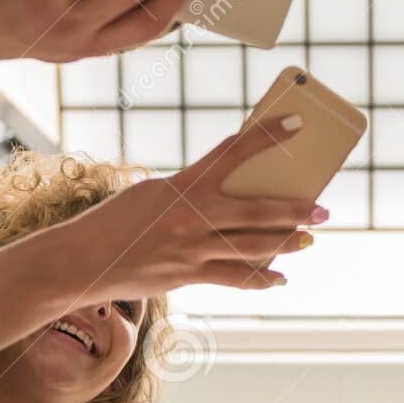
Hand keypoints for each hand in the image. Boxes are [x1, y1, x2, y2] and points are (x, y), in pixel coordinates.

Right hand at [51, 116, 328, 301]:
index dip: (267, 136)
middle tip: (324, 209)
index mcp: (182, 185)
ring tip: (310, 240)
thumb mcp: (152, 194)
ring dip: (286, 244)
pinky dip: (260, 278)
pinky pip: (233, 277)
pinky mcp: (187, 275)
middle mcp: (191, 216)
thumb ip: (191, 194)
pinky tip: (280, 278)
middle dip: (295, 210)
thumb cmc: (114, 222)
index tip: (297, 124)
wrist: (79, 260)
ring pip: (252, 247)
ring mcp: (191, 249)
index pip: (233, 151)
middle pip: (257, 210)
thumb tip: (232, 201)